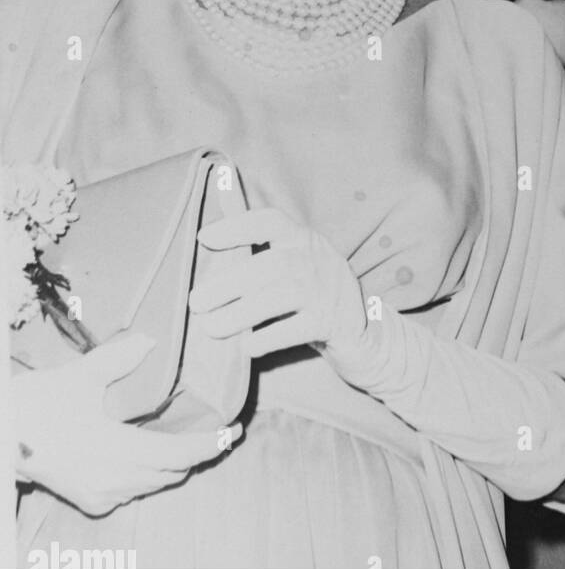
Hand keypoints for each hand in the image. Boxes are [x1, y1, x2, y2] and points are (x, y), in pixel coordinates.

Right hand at [13, 334, 242, 517]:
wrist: (3, 435)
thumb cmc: (41, 406)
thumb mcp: (82, 376)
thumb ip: (121, 358)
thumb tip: (152, 341)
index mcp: (118, 452)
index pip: (180, 454)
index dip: (212, 443)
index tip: (234, 429)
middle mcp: (115, 481)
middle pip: (173, 472)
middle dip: (198, 452)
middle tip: (217, 429)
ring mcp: (103, 495)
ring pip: (155, 483)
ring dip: (174, 463)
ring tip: (189, 435)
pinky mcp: (91, 500)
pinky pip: (134, 489)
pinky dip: (149, 472)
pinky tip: (151, 449)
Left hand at [192, 208, 368, 369]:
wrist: (364, 334)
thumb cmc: (316, 299)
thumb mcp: (299, 269)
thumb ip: (264, 264)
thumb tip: (209, 277)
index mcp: (305, 239)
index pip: (271, 222)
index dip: (237, 226)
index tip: (205, 238)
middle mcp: (318, 259)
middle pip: (270, 265)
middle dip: (229, 282)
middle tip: (197, 301)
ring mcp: (328, 291)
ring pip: (279, 296)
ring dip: (240, 313)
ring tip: (211, 328)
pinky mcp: (333, 323)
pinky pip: (294, 330)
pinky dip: (266, 338)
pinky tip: (247, 347)